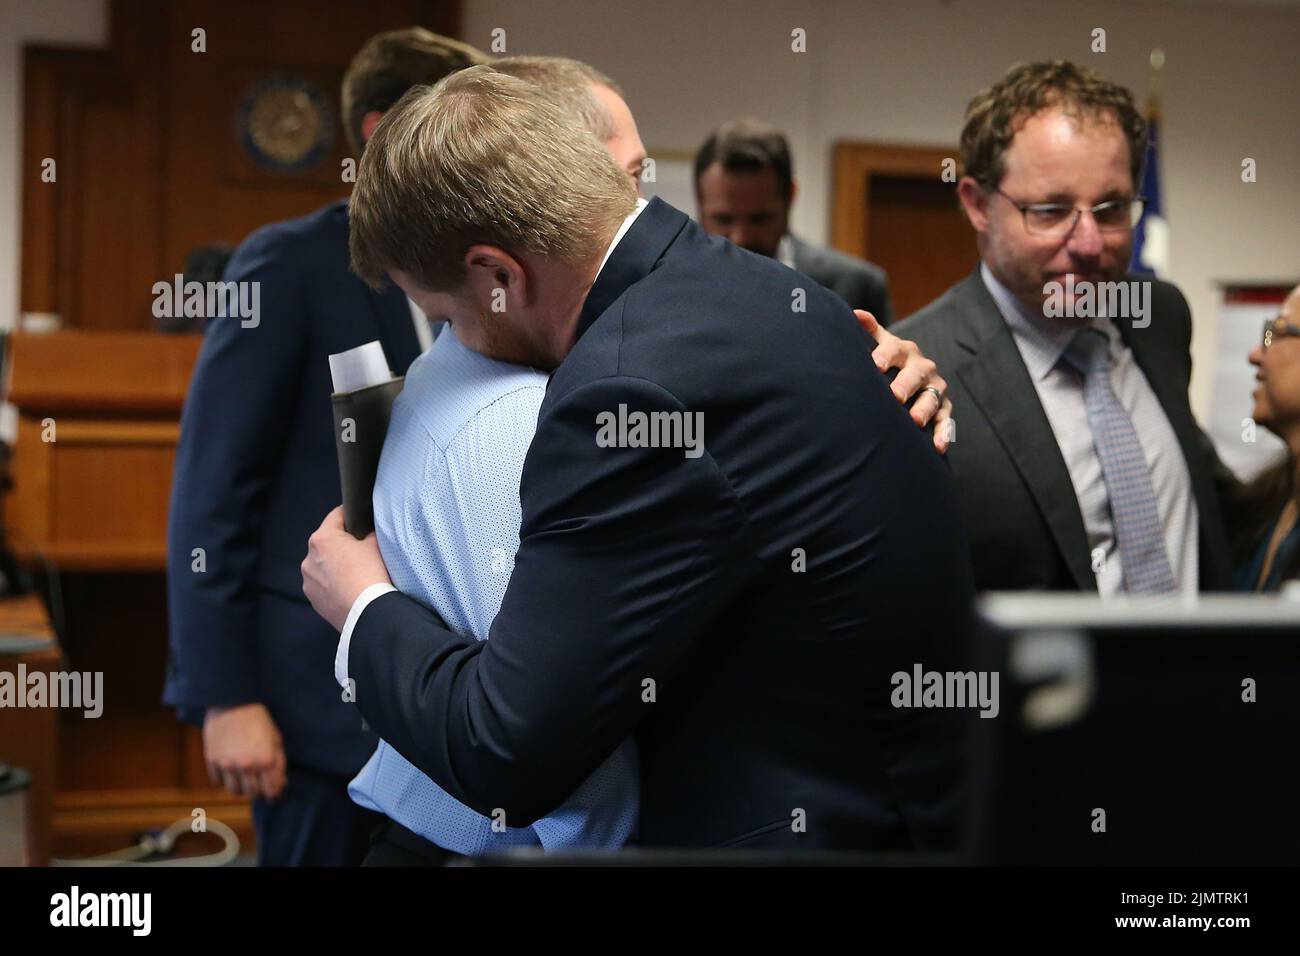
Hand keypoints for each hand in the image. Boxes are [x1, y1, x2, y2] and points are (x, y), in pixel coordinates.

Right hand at [203, 703, 286, 799]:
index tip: (273, 793)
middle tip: (259, 784)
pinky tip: (230, 768)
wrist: (232, 702)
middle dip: (258, 791)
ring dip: (241, 788)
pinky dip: (225, 779)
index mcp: (266, 760)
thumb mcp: (276, 739)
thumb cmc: (258, 719)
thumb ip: (279, 764)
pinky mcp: (211, 760)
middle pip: (252, 794)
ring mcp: (227, 764)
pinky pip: (218, 781)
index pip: (271, 791)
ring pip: (234, 791)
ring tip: (244, 778)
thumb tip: (281, 786)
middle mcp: (246, 766)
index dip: (273, 795)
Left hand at [301, 505, 391, 631]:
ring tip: (355, 574)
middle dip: (341, 544)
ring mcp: (309, 580)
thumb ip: (368, 533)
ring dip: (335, 565)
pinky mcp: (313, 598)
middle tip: (361, 551)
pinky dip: (333, 583)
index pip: (336, 516)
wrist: (367, 612)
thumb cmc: (370, 575)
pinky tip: (349, 588)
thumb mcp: (375, 545)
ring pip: (323, 565)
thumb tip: (366, 534)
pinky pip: (323, 584)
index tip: (359, 519)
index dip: (351, 515)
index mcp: (322, 539)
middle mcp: (308, 558)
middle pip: (327, 542)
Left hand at [855, 309, 952, 453]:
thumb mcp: (878, 344)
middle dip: (906, 384)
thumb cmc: (885, 361)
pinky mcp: (943, 408)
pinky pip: (946, 421)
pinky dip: (943, 433)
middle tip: (895, 396)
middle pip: (917, 374)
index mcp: (904, 350)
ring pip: (933, 397)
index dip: (885, 356)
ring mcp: (934, 388)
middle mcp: (923, 367)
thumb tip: (855, 313)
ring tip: (915, 421)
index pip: (894, 349)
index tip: (874, 365)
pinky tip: (938, 447)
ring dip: (925, 409)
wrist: (907, 375)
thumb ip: (869, 330)